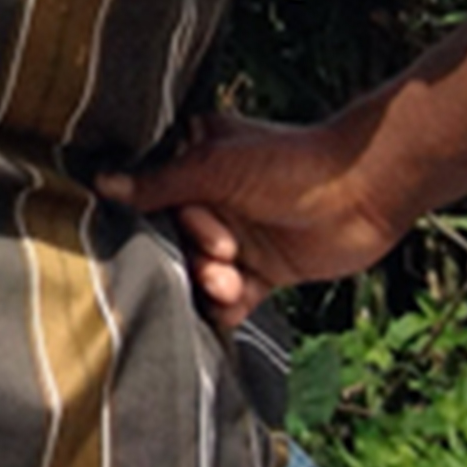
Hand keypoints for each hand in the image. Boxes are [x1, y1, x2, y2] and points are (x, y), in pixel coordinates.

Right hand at [102, 113, 396, 331]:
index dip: (159, 217)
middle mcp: (211, 199)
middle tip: (218, 256)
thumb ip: (158, 182)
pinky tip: (236, 304)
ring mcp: (236, 236)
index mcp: (194, 160)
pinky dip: (229, 307)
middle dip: (192, 256)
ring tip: (233, 281)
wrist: (364, 195)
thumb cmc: (292, 164)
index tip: (165, 227)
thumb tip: (101, 183)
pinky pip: (230, 299)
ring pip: (200, 273)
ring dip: (212, 283)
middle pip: (173, 241)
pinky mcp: (262, 271)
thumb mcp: (216, 167)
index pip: (151, 195)